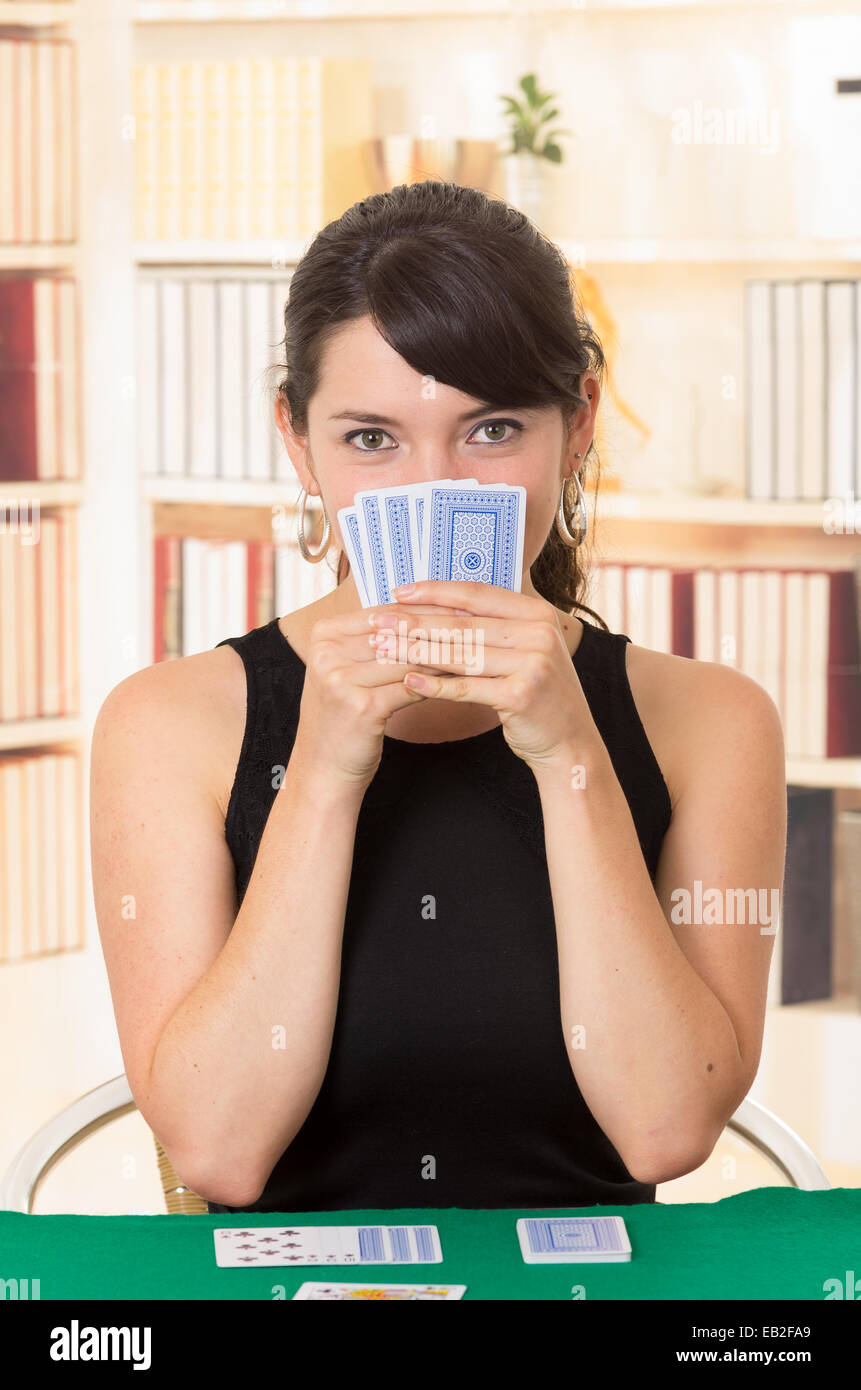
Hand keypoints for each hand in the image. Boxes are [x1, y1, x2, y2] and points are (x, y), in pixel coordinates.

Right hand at [292, 600, 468, 789]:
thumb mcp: (349, 669)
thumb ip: (376, 640)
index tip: (461, 605)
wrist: (324, 766)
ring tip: (476, 650)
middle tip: (479, 626)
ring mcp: (340, 680)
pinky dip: (438, 684)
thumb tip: (427, 611)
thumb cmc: (343, 715)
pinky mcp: (361, 707)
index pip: (385, 612)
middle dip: (441, 630)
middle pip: (397, 634)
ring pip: (407, 660)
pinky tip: (461, 680)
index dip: (426, 608)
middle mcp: (327, 652)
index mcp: (324, 633)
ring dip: (444, 656)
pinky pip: (410, 687)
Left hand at [371, 580, 594, 773]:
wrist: (570, 741)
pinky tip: (408, 680)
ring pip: (461, 654)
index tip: (399, 591)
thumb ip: (492, 627)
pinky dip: (436, 685)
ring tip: (383, 648)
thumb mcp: (523, 650)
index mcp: (537, 613)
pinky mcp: (522, 695)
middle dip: (415, 621)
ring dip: (416, 651)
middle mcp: (539, 633)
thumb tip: (438, 606)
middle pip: (464, 623)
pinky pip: (468, 687)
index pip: (476, 594)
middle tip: (378, 621)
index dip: (435, 591)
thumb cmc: (536, 693)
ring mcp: (533, 663)